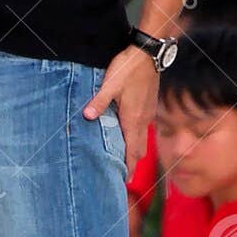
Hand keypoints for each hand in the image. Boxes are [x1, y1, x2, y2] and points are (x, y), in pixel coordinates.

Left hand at [84, 45, 158, 169]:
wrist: (148, 55)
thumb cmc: (128, 69)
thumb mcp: (110, 84)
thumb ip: (98, 102)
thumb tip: (87, 117)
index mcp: (133, 119)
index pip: (132, 150)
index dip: (130, 166)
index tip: (126, 181)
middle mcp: (143, 120)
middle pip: (139, 149)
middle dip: (133, 164)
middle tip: (126, 177)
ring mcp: (148, 113)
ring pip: (143, 139)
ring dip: (136, 151)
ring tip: (128, 161)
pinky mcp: (149, 106)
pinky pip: (144, 129)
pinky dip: (138, 138)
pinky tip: (130, 136)